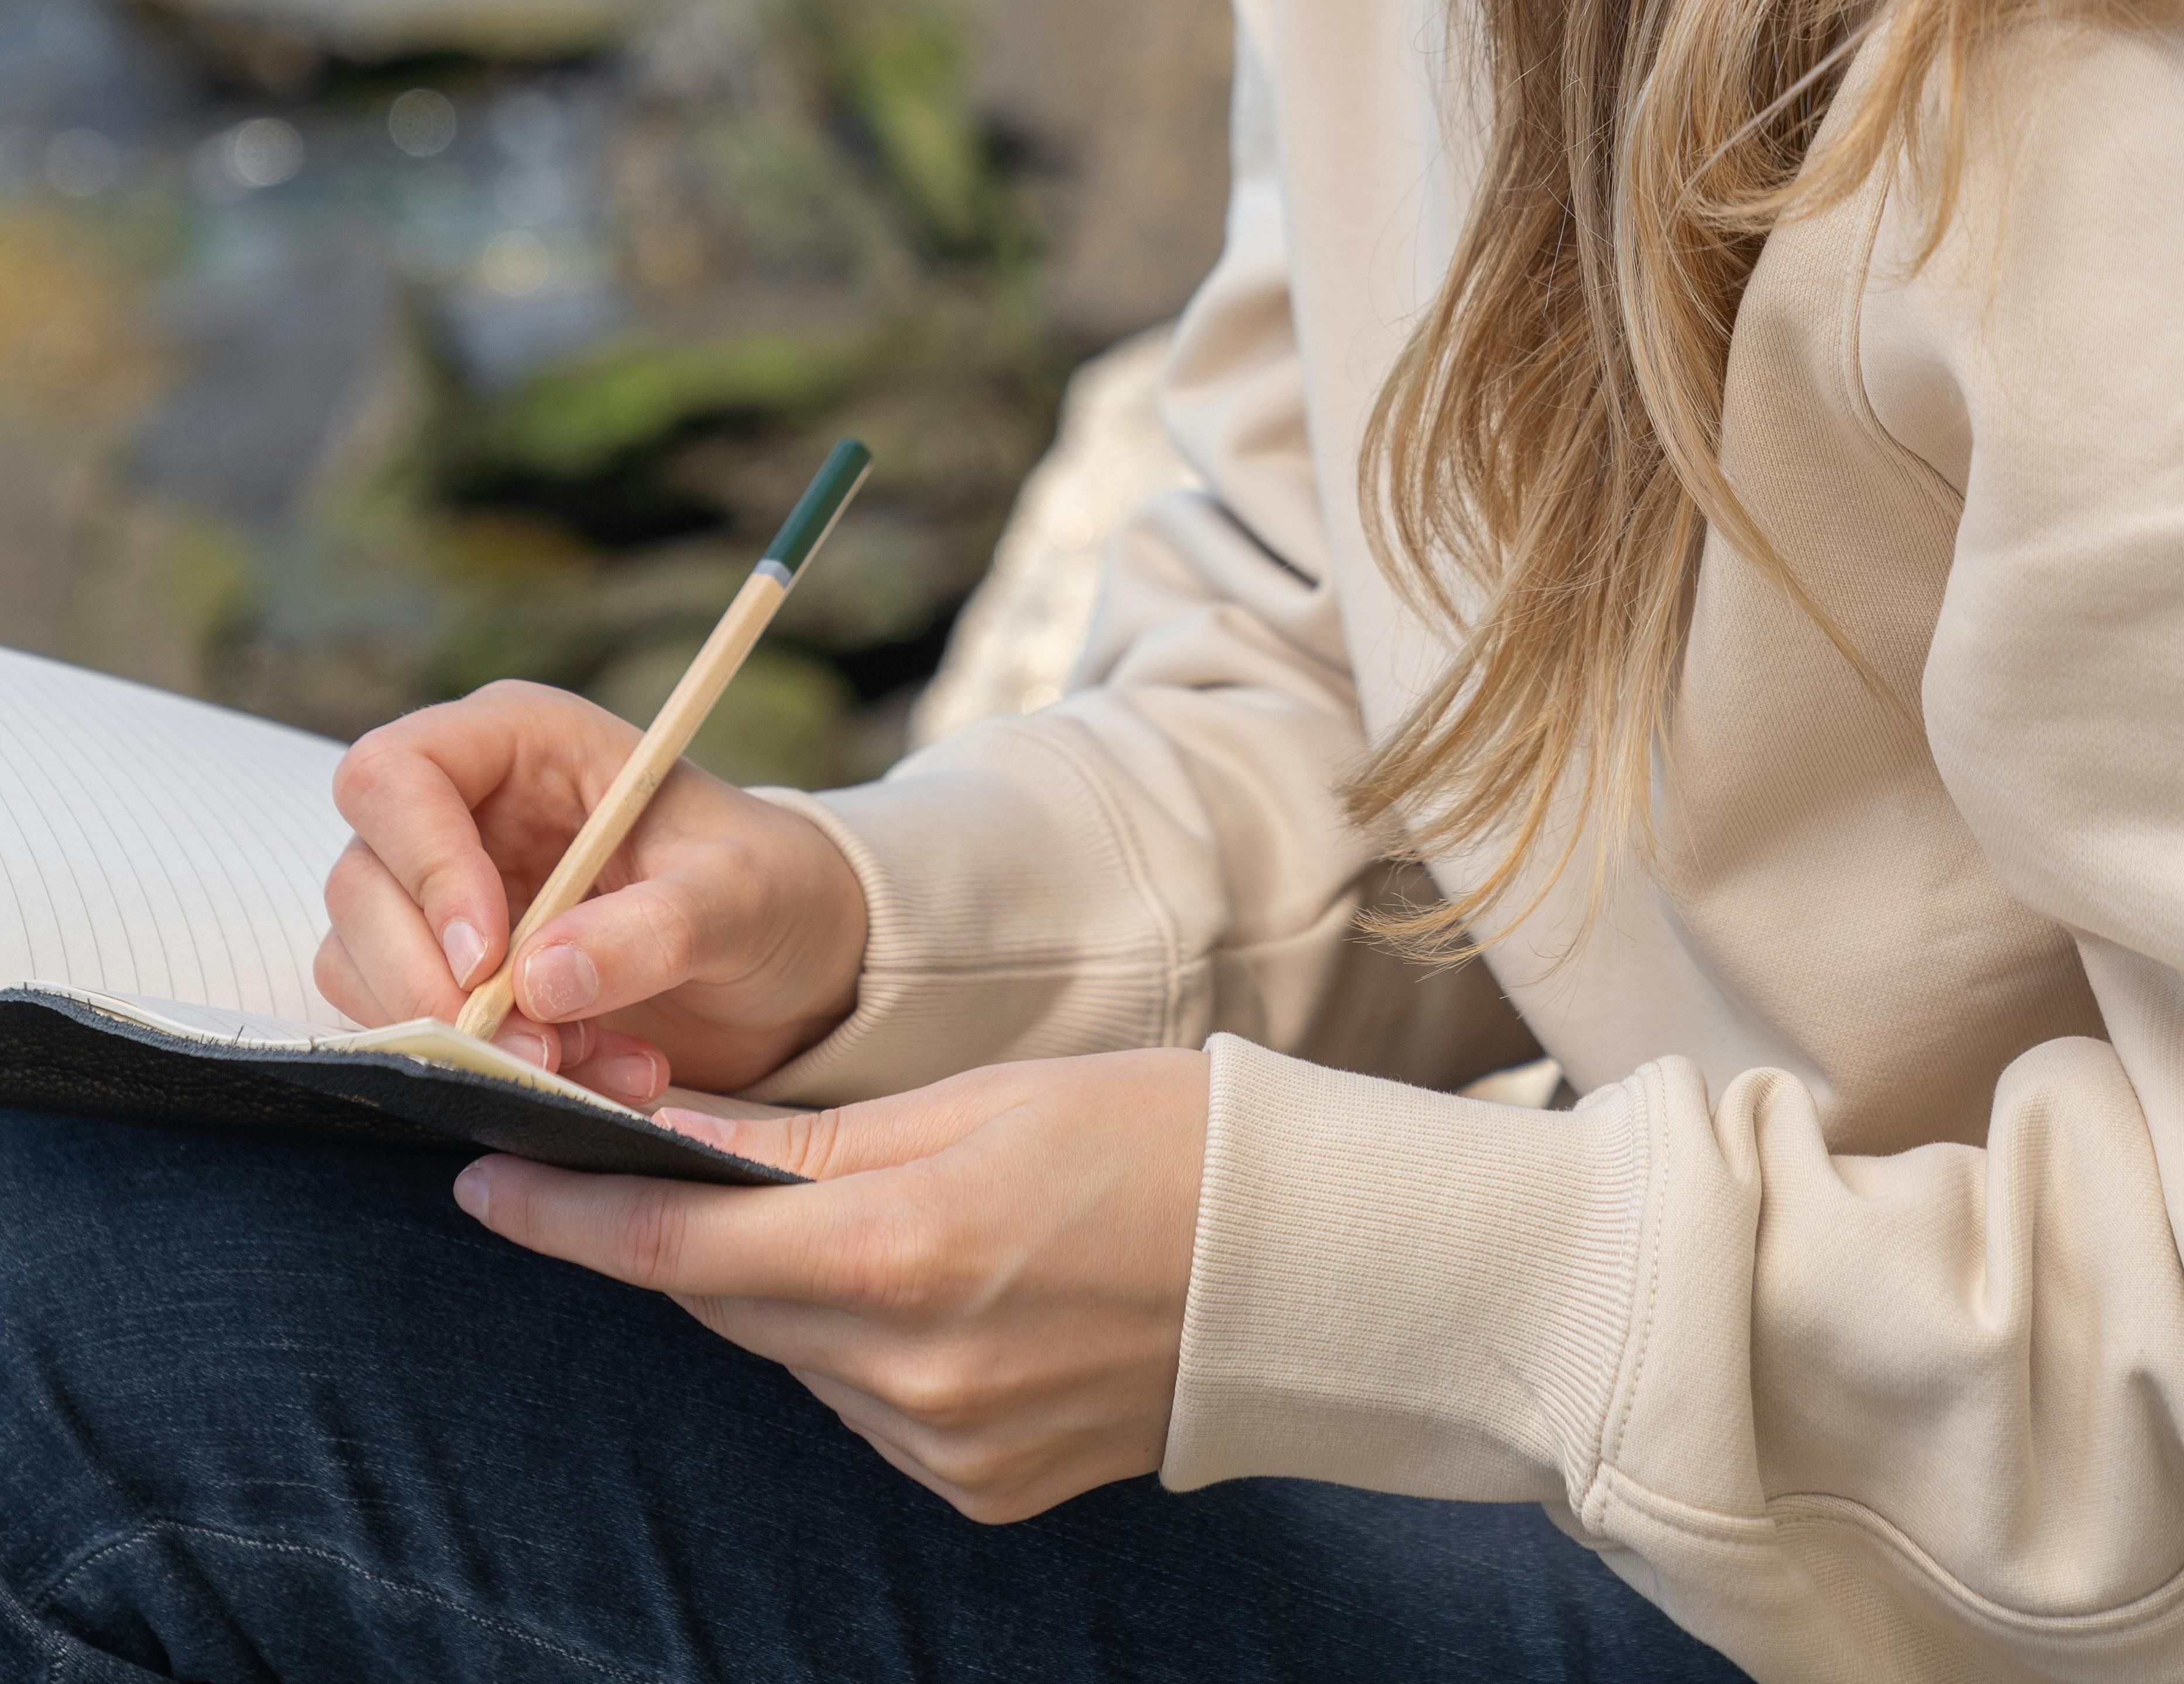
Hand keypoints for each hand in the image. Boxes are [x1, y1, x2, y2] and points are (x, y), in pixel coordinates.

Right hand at [316, 680, 868, 1109]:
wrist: (784, 954)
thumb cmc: (764, 886)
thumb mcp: (738, 895)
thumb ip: (653, 928)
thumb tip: (538, 983)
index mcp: (519, 740)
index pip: (395, 774)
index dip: (423, 866)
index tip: (489, 959)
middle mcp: (462, 807)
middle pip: (361, 883)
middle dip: (434, 983)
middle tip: (538, 1046)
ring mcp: (443, 891)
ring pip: (364, 964)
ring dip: (465, 1037)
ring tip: (592, 1061)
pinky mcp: (447, 970)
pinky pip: (411, 1025)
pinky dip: (486, 1065)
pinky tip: (590, 1074)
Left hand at [452, 1049, 1209, 1520]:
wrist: (1299, 1263)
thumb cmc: (1147, 1135)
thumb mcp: (978, 1097)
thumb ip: (815, 1138)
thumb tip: (674, 1136)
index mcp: (903, 1253)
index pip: (678, 1246)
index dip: (565, 1214)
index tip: (479, 1177)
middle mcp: (910, 1373)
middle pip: (729, 1303)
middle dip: (691, 1235)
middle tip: (666, 1161)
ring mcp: (945, 1448)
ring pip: (795, 1356)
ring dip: (792, 1289)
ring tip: (876, 1216)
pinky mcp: (977, 1491)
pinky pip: (865, 1408)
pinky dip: (863, 1346)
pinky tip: (936, 1289)